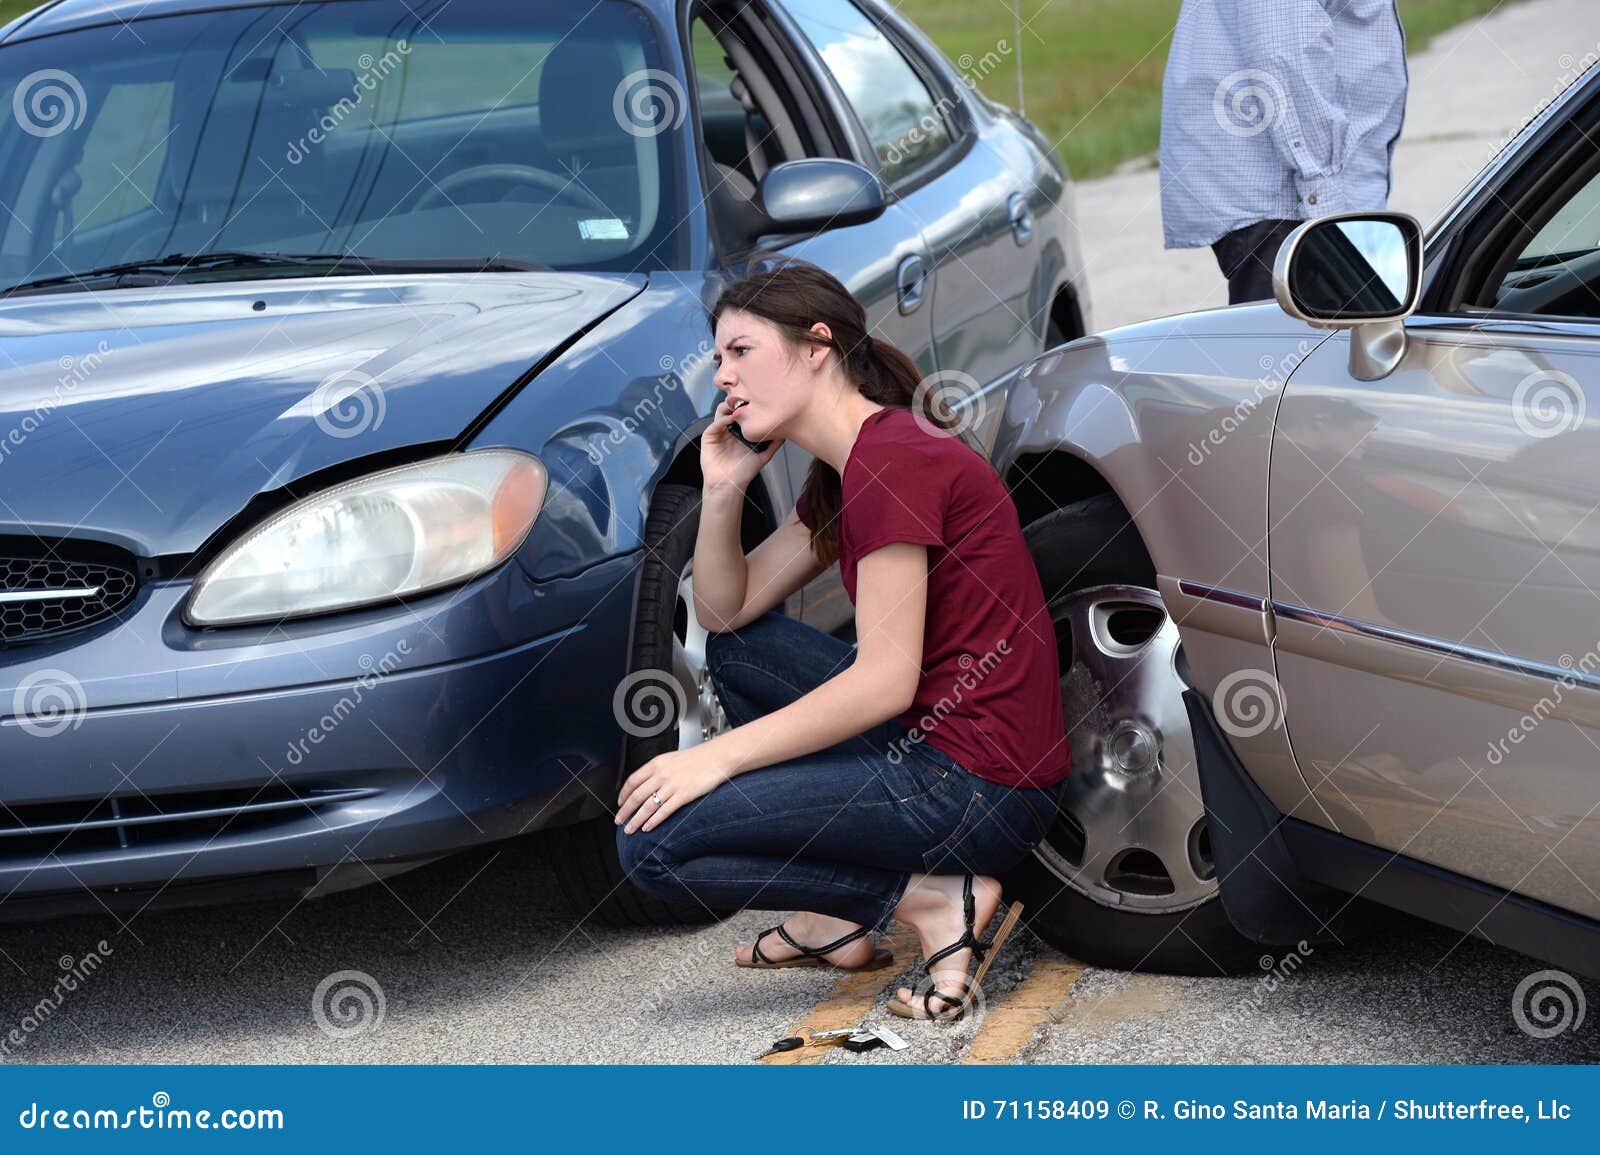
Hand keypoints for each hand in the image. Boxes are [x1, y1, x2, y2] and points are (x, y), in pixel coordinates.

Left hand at [615, 742, 734, 832]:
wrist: (716, 757)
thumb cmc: (697, 758)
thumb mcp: (671, 759)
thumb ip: (657, 770)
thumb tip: (644, 783)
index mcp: (656, 764)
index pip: (632, 781)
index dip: (623, 795)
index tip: (620, 804)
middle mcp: (661, 775)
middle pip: (636, 796)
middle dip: (625, 812)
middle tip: (619, 821)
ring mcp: (671, 786)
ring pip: (647, 806)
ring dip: (636, 820)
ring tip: (630, 829)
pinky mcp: (683, 795)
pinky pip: (664, 811)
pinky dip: (653, 821)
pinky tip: (647, 827)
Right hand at [701, 398, 781, 494]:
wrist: (729, 484)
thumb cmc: (744, 472)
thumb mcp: (763, 455)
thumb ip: (774, 444)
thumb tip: (785, 433)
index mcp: (740, 431)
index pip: (743, 412)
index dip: (748, 405)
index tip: (758, 401)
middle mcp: (729, 429)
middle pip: (731, 408)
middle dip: (738, 402)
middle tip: (747, 400)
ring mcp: (718, 432)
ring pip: (721, 412)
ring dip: (729, 407)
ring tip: (739, 408)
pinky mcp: (709, 437)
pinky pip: (714, 424)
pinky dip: (722, 419)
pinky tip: (731, 420)